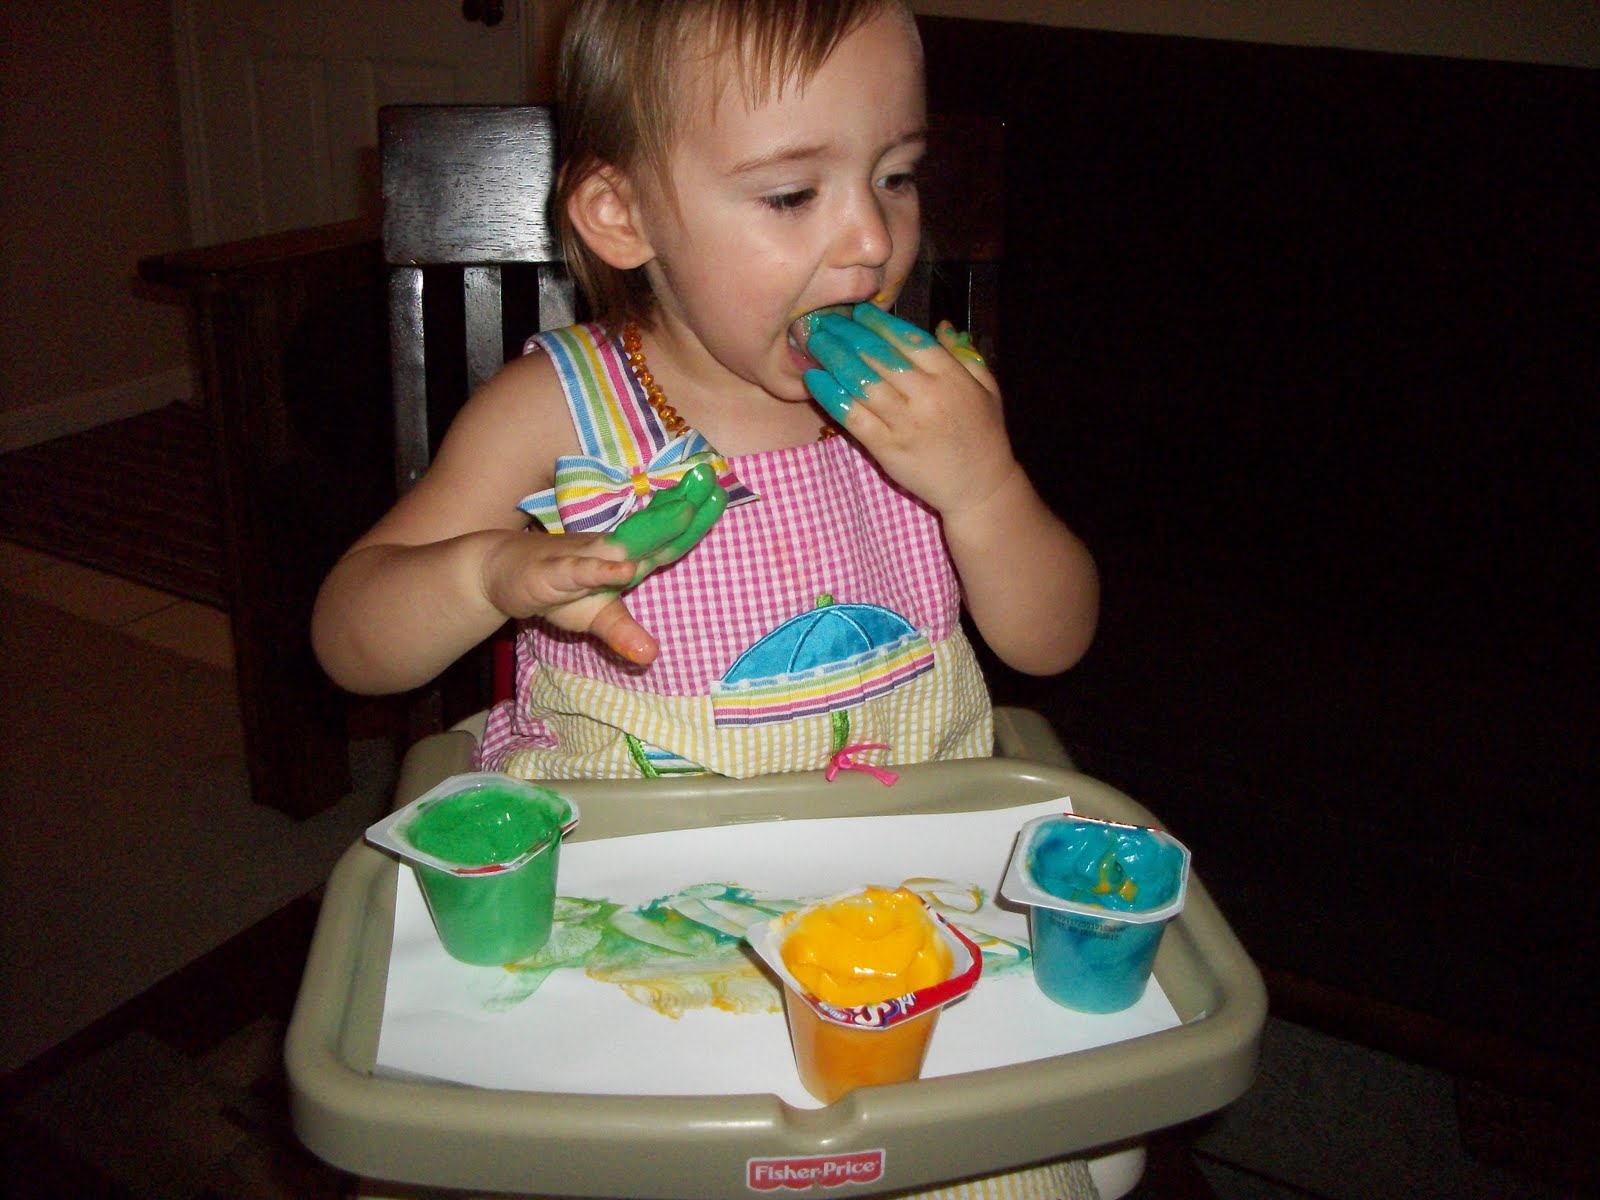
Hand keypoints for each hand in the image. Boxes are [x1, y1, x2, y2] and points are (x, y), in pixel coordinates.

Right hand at [481, 464, 726, 664]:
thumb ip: (624, 634)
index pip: (668, 541)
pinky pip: (581, 571)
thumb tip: (651, 657)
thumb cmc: (554, 590)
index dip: (696, 521)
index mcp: (626, 559)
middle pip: (654, 530)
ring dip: (653, 526)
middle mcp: (610, 552)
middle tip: (712, 476)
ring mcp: (583, 559)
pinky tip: (623, 568)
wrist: (500, 573)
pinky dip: (602, 569)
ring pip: (623, 543)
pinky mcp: (554, 574)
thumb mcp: (594, 618)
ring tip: (684, 509)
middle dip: (685, 506)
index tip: (721, 493)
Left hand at [803, 304, 1018, 516]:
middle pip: (880, 356)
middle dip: (849, 334)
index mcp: (951, 377)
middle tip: (826, 321)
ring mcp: (905, 424)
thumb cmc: (983, 435)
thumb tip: (941, 325)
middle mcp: (927, 396)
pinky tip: (815, 380)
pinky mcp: (887, 448)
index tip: (858, 312)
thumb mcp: (987, 389)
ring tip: (815, 343)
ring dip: (834, 359)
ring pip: (862, 382)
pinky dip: (831, 396)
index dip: (880, 323)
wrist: (979, 486)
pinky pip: (853, 417)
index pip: (909, 340)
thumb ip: (965, 355)